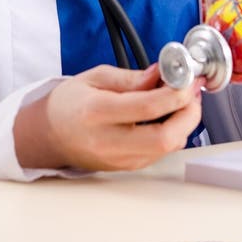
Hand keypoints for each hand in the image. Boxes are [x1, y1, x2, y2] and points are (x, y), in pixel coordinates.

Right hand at [14, 64, 201, 171]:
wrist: (49, 135)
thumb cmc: (68, 104)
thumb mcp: (94, 78)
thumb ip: (131, 78)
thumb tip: (161, 74)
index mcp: (97, 113)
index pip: (147, 108)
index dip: (175, 93)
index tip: (187, 79)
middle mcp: (109, 142)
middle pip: (165, 138)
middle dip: (189, 114)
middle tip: (192, 93)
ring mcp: (119, 160)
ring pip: (167, 148)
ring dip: (183, 124)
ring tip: (181, 100)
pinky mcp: (127, 168)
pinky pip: (159, 153)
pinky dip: (171, 134)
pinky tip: (167, 116)